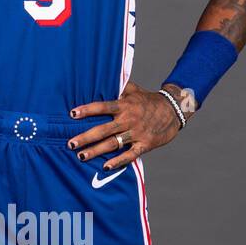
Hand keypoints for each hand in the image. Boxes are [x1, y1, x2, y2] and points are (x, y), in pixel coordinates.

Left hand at [67, 80, 193, 170]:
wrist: (174, 110)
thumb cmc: (149, 100)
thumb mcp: (134, 90)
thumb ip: (118, 86)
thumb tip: (101, 78)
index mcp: (125, 105)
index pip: (102, 106)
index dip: (87, 110)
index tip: (72, 114)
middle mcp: (129, 119)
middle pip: (103, 129)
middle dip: (86, 137)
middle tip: (70, 144)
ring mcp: (137, 133)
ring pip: (113, 143)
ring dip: (96, 151)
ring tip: (81, 156)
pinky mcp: (145, 144)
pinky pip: (130, 154)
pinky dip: (118, 161)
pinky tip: (106, 166)